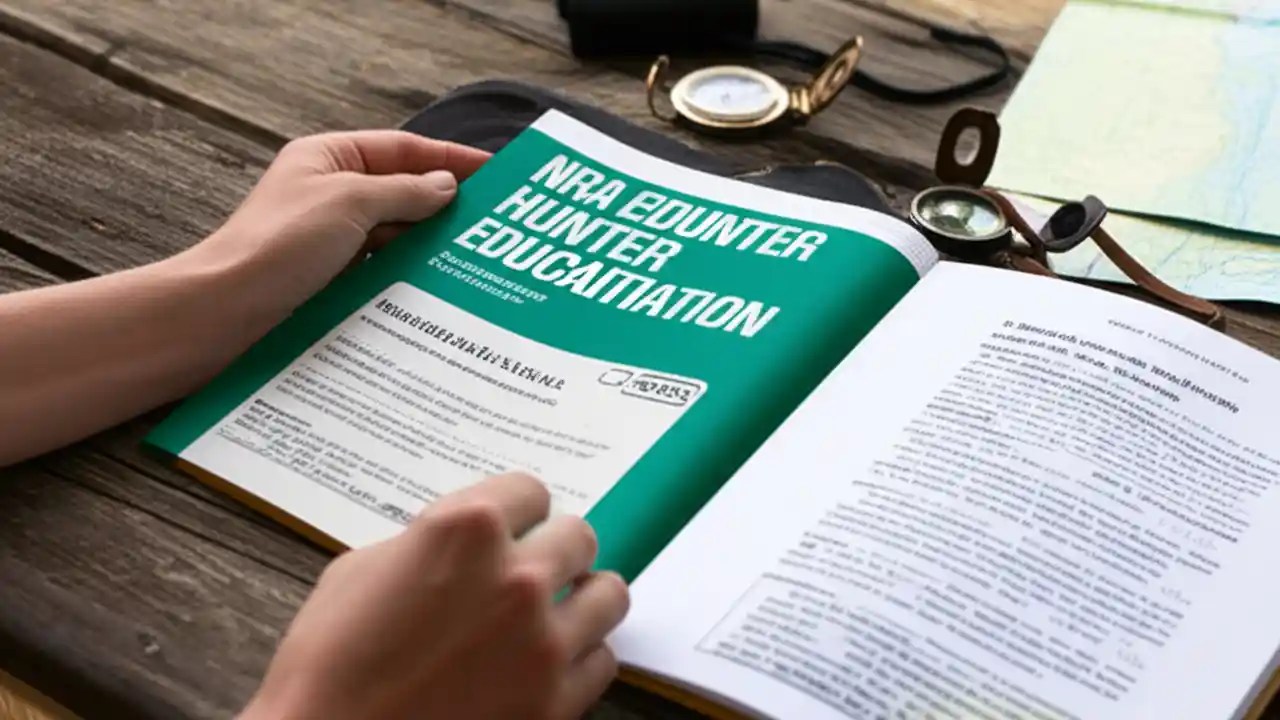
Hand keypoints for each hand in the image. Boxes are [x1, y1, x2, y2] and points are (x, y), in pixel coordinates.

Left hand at [188, 130, 488, 332]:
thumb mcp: (349, 203)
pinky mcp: (331, 280)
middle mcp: (331, 195)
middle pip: (403, 193)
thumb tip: (446, 186)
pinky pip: (382, 271)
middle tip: (496, 223)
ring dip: (430, 246)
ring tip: (476, 260)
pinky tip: (439, 290)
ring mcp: (331, 240)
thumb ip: (404, 192)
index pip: (404, 150)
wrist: (224, 313)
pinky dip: (409, 276)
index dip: (451, 158)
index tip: (496, 173)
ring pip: (395, 236)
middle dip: (446, 207)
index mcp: (328, 159)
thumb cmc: (277, 246)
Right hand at [240, 473, 630, 719]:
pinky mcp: (557, 701)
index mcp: (468, 529)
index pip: (531, 491)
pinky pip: (603, 660)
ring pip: (609, 595)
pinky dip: (580, 659)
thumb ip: (427, 543)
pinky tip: (548, 664)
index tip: (511, 529)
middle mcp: (519, 577)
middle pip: (579, 536)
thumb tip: (462, 547)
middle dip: (554, 551)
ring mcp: (544, 643)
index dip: (516, 512)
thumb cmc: (329, 662)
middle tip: (532, 571)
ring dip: (582, 599)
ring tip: (555, 614)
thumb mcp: (362, 570)